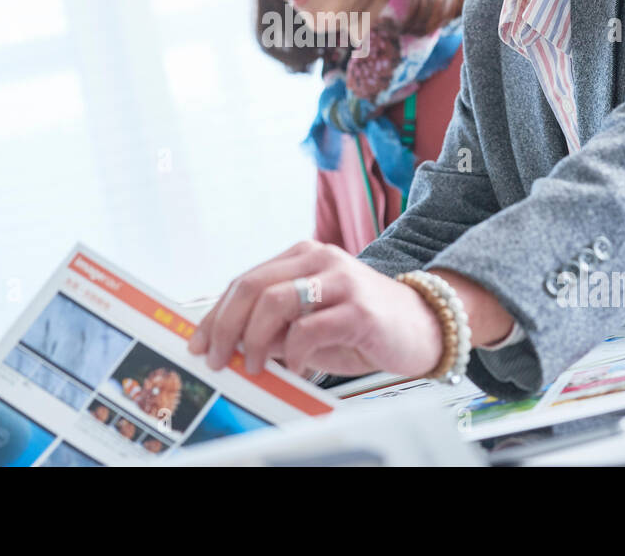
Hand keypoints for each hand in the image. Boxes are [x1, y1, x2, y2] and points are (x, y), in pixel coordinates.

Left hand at [186, 241, 443, 378]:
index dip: (216, 313)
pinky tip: (298, 367)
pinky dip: (294, 352)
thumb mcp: (312, 323)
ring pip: (274, 301)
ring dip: (254, 339)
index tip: (199, 343)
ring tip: (255, 365)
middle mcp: (319, 259)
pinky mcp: (357, 308)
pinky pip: (309, 328)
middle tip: (217, 358)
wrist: (425, 325)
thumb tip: (232, 346)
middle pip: (252, 286)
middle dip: (225, 326)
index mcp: (303, 257)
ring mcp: (339, 280)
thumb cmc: (365, 325)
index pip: (245, 280)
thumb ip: (277, 328)